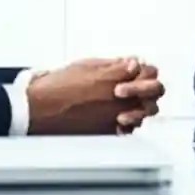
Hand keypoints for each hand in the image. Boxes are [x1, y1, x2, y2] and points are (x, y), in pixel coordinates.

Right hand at [26, 57, 163, 134]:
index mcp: (116, 76)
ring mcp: (118, 114)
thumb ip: (113, 65)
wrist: (38, 109)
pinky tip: (119, 117)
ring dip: (140, 103)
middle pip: (156, 90)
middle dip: (148, 86)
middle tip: (135, 85)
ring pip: (147, 110)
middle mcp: (122, 96)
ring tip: (126, 102)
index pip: (149, 70)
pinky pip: (133, 128)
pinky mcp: (110, 131)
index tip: (134, 70)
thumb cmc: (56, 88)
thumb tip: (131, 63)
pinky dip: (129, 122)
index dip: (143, 70)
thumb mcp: (86, 65)